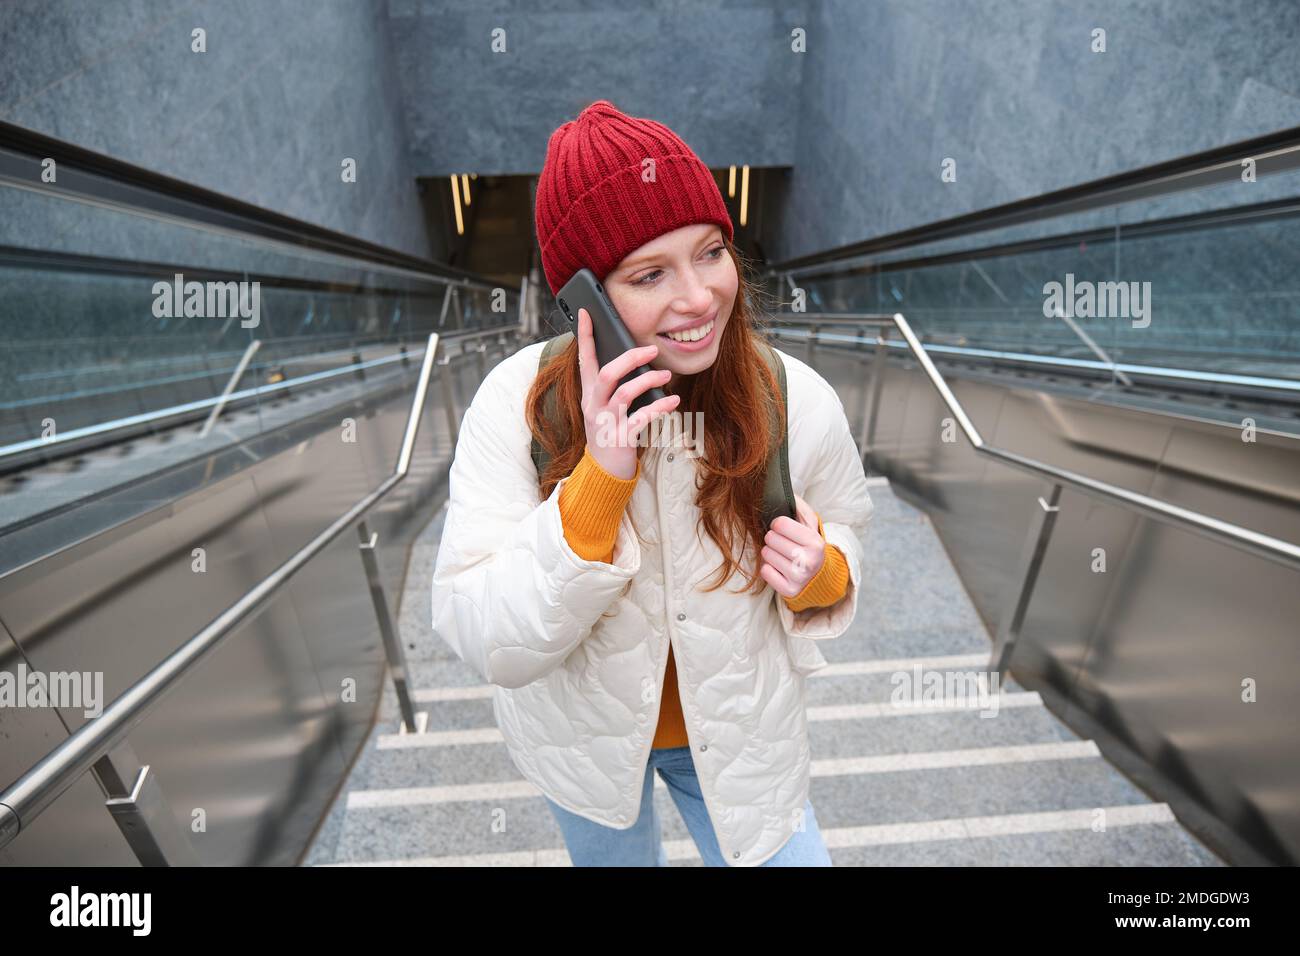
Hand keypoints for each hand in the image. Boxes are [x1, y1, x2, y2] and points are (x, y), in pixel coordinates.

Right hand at [577, 307, 680, 479]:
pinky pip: (641, 419)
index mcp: (589, 394)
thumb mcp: (605, 407)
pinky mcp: (620, 439)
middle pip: (607, 373)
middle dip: (630, 358)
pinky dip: (660, 408)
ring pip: (624, 394)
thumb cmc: (609, 433)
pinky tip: (674, 401)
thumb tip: (635, 360)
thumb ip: (614, 386)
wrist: (603, 472)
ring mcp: (606, 423)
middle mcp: (594, 406)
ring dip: (648, 381)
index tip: (587, 312)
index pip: (585, 360)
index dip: (586, 336)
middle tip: (651, 349)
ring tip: (666, 376)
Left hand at [759, 494, 824, 597]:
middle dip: (772, 538)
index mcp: (815, 542)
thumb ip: (798, 506)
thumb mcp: (810, 525)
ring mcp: (799, 578)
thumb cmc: (809, 545)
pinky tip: (779, 567)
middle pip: (771, 539)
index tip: (782, 527)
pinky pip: (765, 572)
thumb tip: (783, 491)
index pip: (780, 524)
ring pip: (766, 555)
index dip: (777, 524)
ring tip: (781, 554)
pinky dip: (768, 568)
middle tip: (781, 542)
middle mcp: (808, 561)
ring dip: (769, 553)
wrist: (819, 576)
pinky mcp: (789, 590)